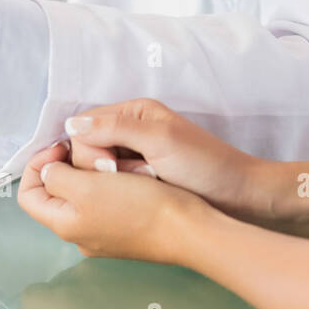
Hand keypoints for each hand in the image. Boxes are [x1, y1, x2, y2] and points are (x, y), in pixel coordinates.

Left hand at [17, 141, 212, 263]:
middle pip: (58, 191)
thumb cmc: (140, 206)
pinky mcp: (126, 228)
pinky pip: (108, 199)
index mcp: (65, 224)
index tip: (63, 146)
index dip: (38, 163)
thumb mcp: (88, 185)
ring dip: (95, 170)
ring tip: (115, 160)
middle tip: (93, 149)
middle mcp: (80, 233)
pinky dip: (113, 181)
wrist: (188, 228)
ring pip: (84, 192)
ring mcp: (104, 233)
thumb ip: (57, 176)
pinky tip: (131, 172)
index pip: (28, 193)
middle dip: (72, 164)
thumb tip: (47, 171)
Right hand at [61, 97, 266, 221]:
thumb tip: (71, 124)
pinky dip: (124, 192)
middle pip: (86, 149)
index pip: (83, 127)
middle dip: (105, 168)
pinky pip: (112, 185)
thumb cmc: (204, 164)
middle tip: (139, 176)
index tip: (111, 168)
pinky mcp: (138, 179)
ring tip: (147, 185)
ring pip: (97, 171)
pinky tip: (143, 195)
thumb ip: (116, 128)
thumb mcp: (160, 140)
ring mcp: (133, 155)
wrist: (238, 196)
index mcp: (132, 112)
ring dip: (117, 182)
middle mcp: (128, 130)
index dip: (89, 151)